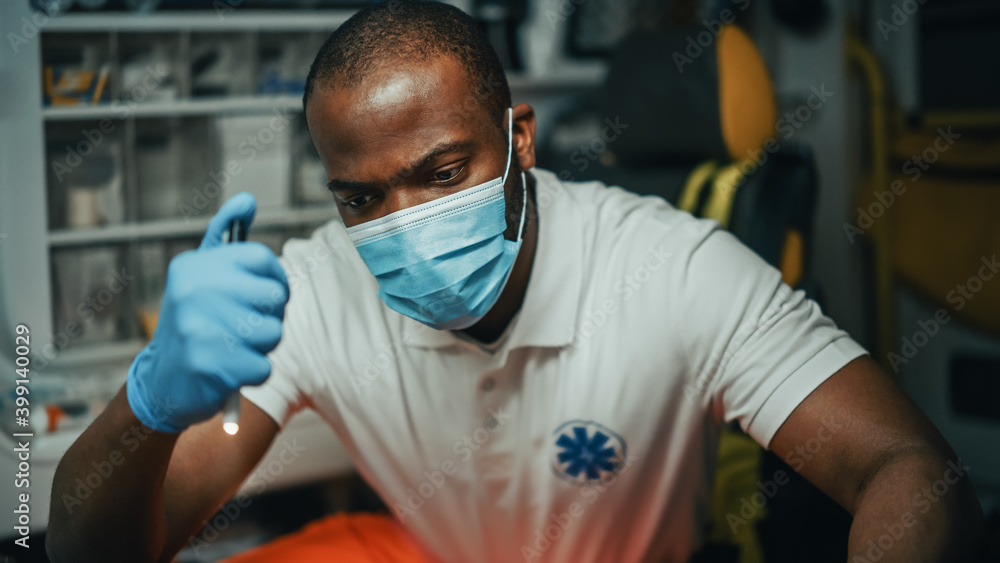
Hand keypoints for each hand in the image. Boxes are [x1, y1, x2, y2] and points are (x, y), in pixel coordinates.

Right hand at [126, 193, 289, 432]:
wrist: (162, 383)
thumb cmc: (193, 322)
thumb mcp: (200, 275)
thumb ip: (225, 236)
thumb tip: (247, 200)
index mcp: (193, 267)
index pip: (262, 259)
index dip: (275, 280)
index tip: (266, 294)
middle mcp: (193, 293)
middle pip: (274, 297)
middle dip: (270, 316)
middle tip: (245, 326)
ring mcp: (200, 330)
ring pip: (274, 333)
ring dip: (262, 346)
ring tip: (234, 347)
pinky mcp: (211, 367)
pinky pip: (264, 367)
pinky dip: (253, 373)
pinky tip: (229, 370)